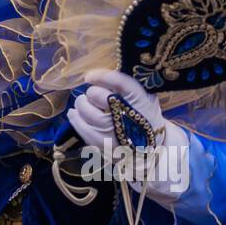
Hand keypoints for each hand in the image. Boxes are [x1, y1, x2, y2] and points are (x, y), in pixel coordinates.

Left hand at [71, 69, 189, 201]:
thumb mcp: (144, 97)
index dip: (101, 76)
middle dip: (92, 92)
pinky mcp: (103, 144)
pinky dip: (75, 117)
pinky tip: (74, 113)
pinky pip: (81, 127)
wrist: (152, 148)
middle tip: (92, 94)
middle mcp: (127, 115)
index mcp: (140, 99)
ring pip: (86, 111)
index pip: (119, 82)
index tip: (89, 76)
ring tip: (84, 102)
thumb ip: (126, 86)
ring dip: (82, 104)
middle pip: (97, 95)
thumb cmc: (143, 116)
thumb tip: (100, 76)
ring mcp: (114, 131)